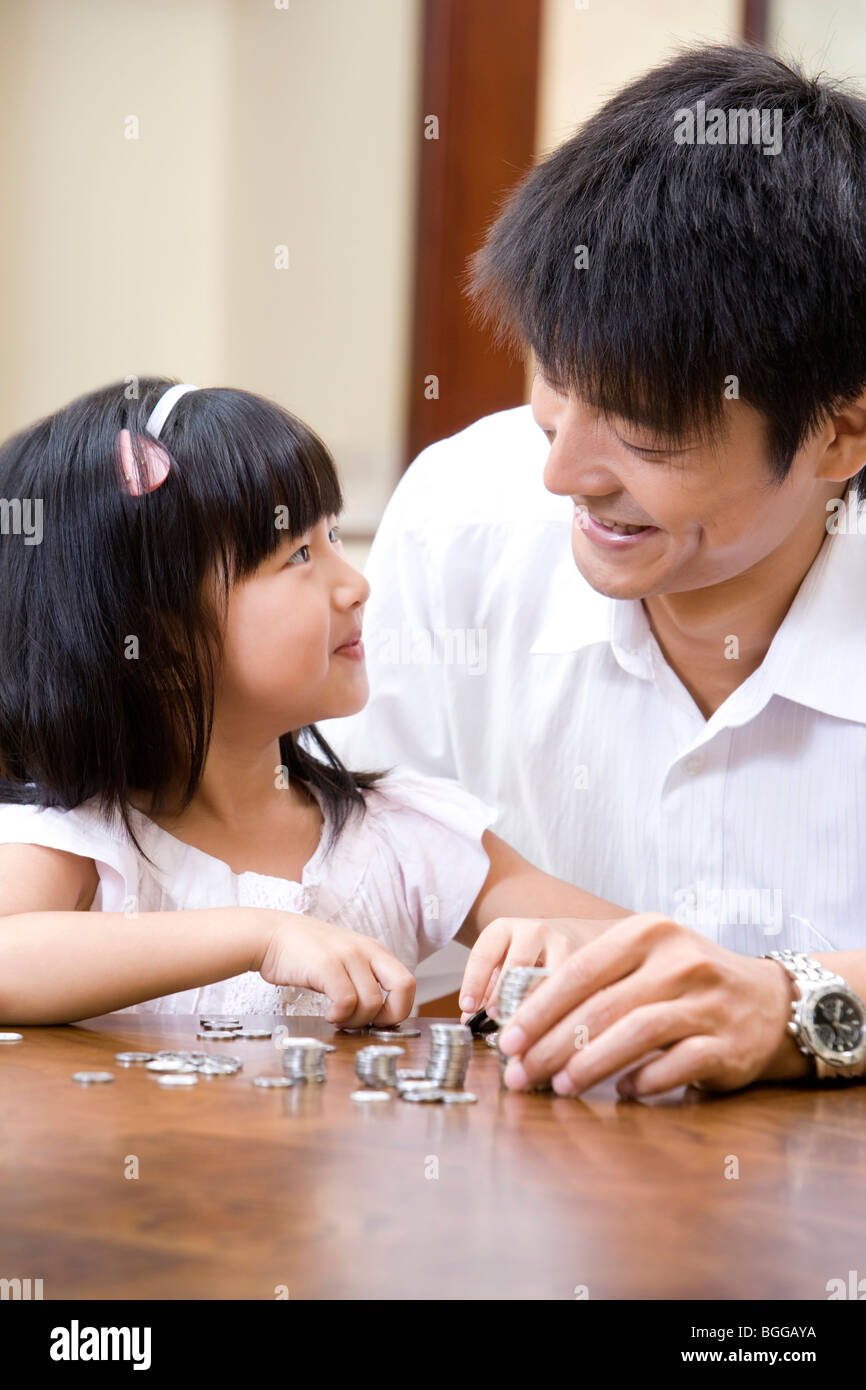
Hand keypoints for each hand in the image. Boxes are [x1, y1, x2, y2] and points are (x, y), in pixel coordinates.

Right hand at [258, 912, 415, 1027]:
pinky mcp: (327, 965)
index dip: (399, 1008)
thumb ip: (363, 976)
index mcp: (374, 950)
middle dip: (389, 1015)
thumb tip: (377, 1012)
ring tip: (338, 1017)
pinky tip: (329, 1013)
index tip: (379, 1020)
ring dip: (355, 1020)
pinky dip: (339, 1016)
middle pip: (403, 987)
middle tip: (365, 1023)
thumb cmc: (304, 952)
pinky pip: (346, 1001)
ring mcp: (347, 956)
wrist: (270, 934)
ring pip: (371, 1002)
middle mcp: (366, 950)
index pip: (407, 982)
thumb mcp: (344, 957)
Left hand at [458, 916, 602, 1022]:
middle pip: (516, 967)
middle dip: (504, 998)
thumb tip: (468, 1020)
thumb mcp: (506, 960)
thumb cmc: (537, 953)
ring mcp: (563, 944)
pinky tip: (554, 1028)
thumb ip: (488, 987)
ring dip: (534, 1009)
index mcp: (506, 929)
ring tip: (525, 1032)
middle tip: (497, 1021)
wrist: (583, 935)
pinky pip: (572, 989)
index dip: (474, 982)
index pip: (484, 953)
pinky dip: (561, 1011)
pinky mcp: (587, 960)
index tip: (469, 1007)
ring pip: (546, 980)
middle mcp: (535, 931)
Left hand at [494, 913, 808, 1096]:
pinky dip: (644, 1081)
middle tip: (521, 1075)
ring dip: (591, 1064)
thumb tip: (527, 1026)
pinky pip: (677, 1065)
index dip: (539, 1009)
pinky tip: (622, 1092)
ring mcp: (707, 1002)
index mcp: (648, 933)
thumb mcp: (647, 960)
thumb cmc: (689, 983)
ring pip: (636, 1033)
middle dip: (553, 1046)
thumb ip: (597, 982)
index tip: (509, 1040)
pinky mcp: (728, 1043)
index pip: (581, 971)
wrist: (770, 1002)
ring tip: (561, 1086)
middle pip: (601, 1007)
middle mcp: (679, 961)